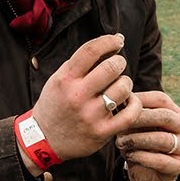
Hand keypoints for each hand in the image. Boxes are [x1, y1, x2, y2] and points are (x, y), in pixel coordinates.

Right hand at [26, 34, 142, 164]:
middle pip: (111, 67)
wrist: (44, 139)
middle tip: (117, 65)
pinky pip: (131, 113)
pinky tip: (130, 100)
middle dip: (119, 62)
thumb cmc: (55, 105)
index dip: (109, 41)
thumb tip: (109, 46)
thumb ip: (79, 65)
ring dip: (125, 83)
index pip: (90, 51)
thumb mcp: (57, 81)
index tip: (117, 40)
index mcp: (64, 80)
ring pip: (123, 88)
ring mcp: (90, 115)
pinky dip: (135, 103)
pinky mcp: (102, 132)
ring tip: (119, 86)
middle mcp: (77, 96)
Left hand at [115, 90, 179, 180]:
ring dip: (137, 140)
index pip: (160, 99)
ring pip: (163, 139)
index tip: (120, 104)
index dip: (139, 99)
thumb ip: (127, 111)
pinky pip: (161, 161)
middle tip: (120, 123)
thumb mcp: (132, 124)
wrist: (145, 172)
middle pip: (165, 117)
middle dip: (140, 118)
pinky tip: (128, 154)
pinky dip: (142, 157)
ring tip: (119, 142)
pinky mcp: (177, 166)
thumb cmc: (136, 140)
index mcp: (172, 112)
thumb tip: (114, 98)